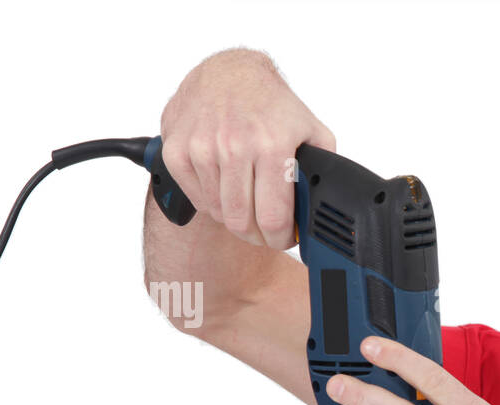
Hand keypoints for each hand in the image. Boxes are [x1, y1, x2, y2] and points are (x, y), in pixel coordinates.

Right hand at [159, 48, 335, 248]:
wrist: (229, 71)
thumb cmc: (271, 104)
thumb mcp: (311, 130)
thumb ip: (322, 169)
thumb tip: (324, 206)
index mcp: (271, 145)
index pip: (273, 218)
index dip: (281, 239)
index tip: (285, 239)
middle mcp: (235, 145)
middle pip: (242, 223)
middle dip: (258, 236)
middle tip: (266, 231)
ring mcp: (202, 147)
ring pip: (218, 213)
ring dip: (234, 216)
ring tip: (247, 203)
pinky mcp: (175, 150)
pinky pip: (196, 198)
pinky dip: (211, 202)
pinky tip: (225, 187)